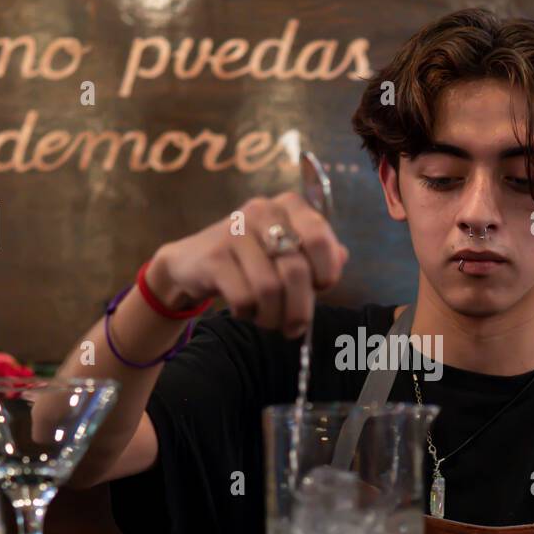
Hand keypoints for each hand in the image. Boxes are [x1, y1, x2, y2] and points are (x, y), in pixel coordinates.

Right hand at [146, 191, 348, 337]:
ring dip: (272, 316)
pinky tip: (243, 310)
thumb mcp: (285, 251)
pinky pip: (244, 297)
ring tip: (268, 320)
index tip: (319, 289)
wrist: (191, 261)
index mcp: (288, 206)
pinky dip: (247, 313)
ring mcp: (235, 231)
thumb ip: (317, 252)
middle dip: (299, 310)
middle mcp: (263, 210)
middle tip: (295, 328)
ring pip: (270, 289)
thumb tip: (342, 257)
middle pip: (296, 271)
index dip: (326, 273)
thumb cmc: (250, 259)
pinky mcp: (214, 256)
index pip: (320, 239)